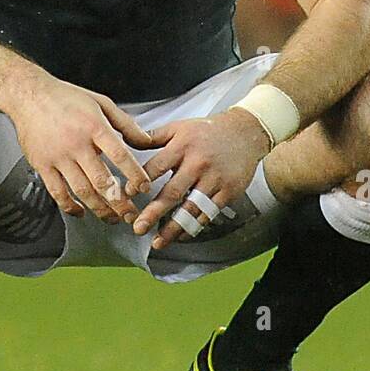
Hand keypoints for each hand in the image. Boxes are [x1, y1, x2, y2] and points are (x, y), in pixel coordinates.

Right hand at [7, 72, 152, 222]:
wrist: (29, 96)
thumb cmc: (65, 98)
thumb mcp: (101, 102)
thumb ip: (126, 124)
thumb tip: (146, 141)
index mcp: (94, 126)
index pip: (120, 155)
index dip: (134, 174)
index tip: (145, 187)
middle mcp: (76, 143)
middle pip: (101, 180)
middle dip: (120, 202)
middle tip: (132, 215)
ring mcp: (58, 156)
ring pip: (81, 191)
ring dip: (99, 209)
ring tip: (112, 218)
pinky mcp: (42, 165)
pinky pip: (57, 192)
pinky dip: (70, 206)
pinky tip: (81, 212)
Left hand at [131, 108, 270, 248]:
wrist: (245, 133)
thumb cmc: (207, 131)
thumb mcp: (179, 127)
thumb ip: (152, 137)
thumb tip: (124, 140)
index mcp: (182, 146)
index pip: (156, 166)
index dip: (140, 181)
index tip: (127, 195)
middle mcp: (197, 164)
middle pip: (172, 192)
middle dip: (153, 213)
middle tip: (138, 228)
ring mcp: (214, 180)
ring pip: (191, 208)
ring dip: (173, 228)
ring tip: (158, 242)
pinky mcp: (228, 192)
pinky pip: (208, 213)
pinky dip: (194, 226)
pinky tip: (181, 235)